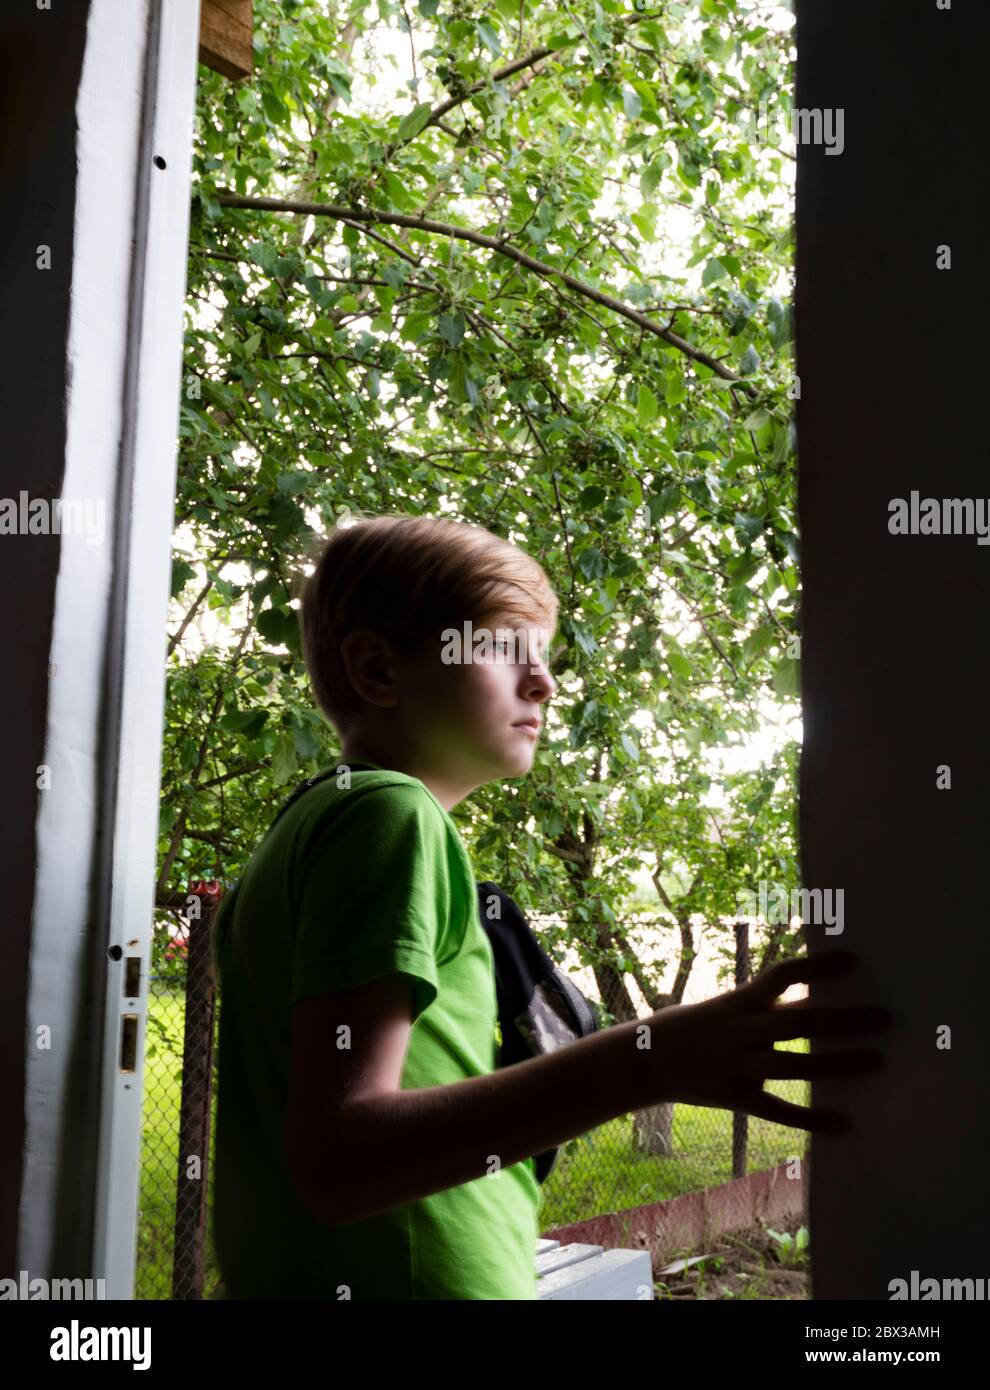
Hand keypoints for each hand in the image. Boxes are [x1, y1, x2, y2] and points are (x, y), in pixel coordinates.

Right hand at [645, 950, 892, 1132]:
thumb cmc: (689, 1028)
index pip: (782, 976)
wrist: (642, 1060)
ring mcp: (739, 1066)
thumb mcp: (724, 1008)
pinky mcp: (736, 1098)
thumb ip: (764, 1008)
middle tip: (884, 1017)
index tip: (852, 961)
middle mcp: (741, 1031)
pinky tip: (844, 1123)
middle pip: (800, 1023)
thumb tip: (813, 1004)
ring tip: (876, 1059)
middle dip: (844, 1020)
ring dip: (838, 1064)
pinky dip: (813, 1120)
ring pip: (796, 1066)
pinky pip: (779, 1110)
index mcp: (738, 1002)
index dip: (817, 967)